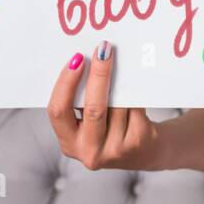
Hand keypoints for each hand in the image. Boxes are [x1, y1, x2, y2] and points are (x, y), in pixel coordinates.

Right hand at [46, 45, 166, 170]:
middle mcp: (90, 152)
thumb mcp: (88, 124)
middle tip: (103, 50)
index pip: (58, 111)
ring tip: (122, 69)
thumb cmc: (111, 129)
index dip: (65, 84)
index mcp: (69, 144)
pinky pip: (134, 106)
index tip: (77, 59)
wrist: (145, 152)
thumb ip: (82, 102)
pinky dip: (135, 93)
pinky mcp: (138, 141)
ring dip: (120, 83)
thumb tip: (87, 61)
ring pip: (117, 105)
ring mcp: (115, 150)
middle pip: (93, 107)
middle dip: (98, 74)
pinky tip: (136, 86)